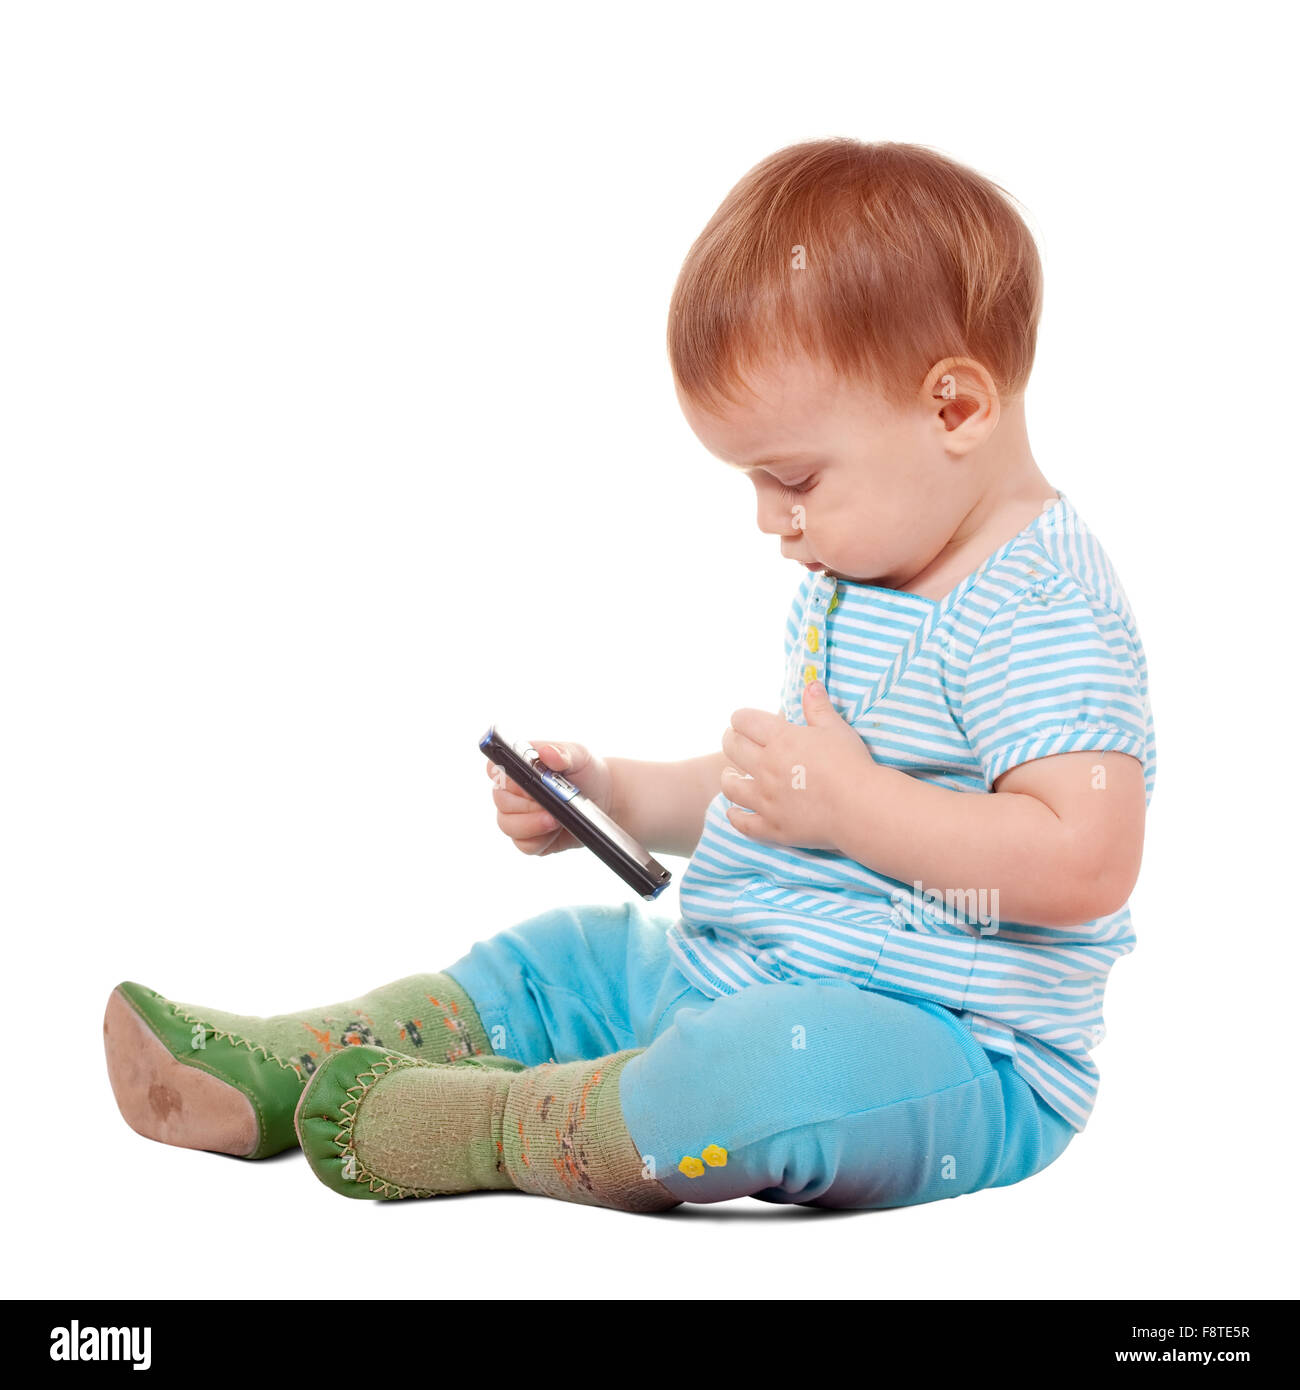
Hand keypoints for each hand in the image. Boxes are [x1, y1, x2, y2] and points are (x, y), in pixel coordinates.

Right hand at [485, 740, 615, 856]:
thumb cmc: (586, 771)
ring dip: (532, 825)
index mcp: (518, 766)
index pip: (493, 768)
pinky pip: (524, 845)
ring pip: (508, 826)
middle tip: (549, 805)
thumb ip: (563, 752)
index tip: (525, 782)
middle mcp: (513, 792)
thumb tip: (547, 753)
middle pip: (501, 802)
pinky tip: (556, 832)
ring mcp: (519, 816)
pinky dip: (540, 841)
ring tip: (556, 819)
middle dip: (526, 806)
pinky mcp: (530, 838)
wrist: (604, 798)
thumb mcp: (580, 755)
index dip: (503, 777)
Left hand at [720, 680, 876, 849]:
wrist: (860, 806)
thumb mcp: (835, 728)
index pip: (745, 720)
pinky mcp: (772, 826)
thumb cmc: (851, 763)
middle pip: (732, 748)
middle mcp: (766, 767)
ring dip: (728, 778)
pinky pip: (743, 822)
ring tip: (731, 775)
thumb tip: (810, 684)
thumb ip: (818, 707)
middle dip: (730, 740)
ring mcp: (766, 799)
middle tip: (733, 740)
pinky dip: (735, 816)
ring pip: (731, 786)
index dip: (740, 718)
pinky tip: (734, 811)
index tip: (742, 720)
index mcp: (780, 739)